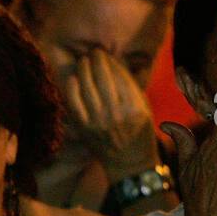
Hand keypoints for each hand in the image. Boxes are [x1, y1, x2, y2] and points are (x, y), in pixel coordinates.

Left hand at [64, 49, 158, 181]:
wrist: (128, 162)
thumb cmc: (139, 132)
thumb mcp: (144, 108)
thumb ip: (131, 87)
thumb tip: (113, 64)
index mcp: (134, 107)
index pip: (119, 76)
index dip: (110, 62)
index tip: (105, 54)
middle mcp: (115, 113)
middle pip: (102, 78)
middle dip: (96, 61)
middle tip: (93, 53)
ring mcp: (98, 121)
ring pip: (87, 87)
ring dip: (84, 70)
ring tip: (83, 62)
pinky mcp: (84, 128)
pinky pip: (74, 104)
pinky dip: (72, 89)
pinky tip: (73, 78)